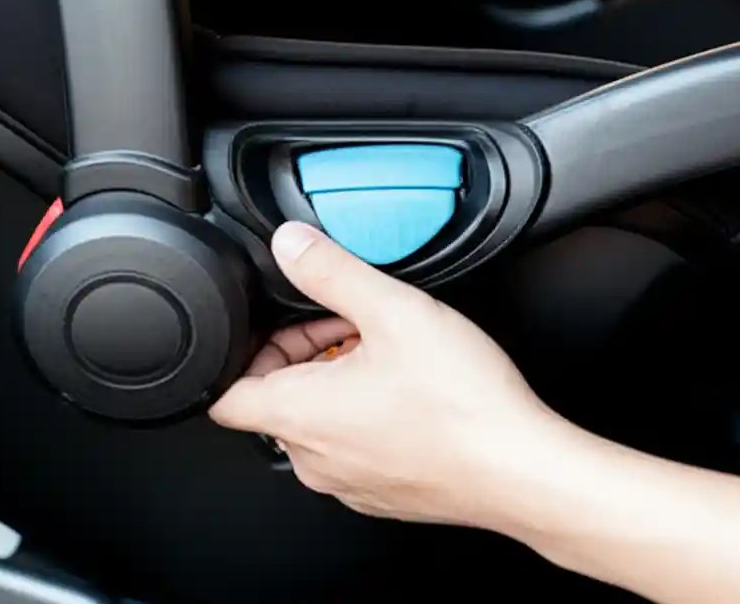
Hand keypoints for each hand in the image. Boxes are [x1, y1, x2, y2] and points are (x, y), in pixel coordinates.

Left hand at [208, 221, 555, 526]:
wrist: (519, 470)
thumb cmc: (463, 405)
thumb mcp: (394, 311)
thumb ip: (332, 272)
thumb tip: (291, 245)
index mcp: (298, 415)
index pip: (220, 392)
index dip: (239, 351)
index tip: (276, 326)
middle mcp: (312, 459)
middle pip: (274, 399)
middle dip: (304, 353)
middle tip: (353, 326)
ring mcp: (346, 483)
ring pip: (317, 424)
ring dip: (338, 383)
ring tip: (389, 355)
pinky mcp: (381, 495)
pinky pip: (352, 449)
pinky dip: (366, 417)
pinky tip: (412, 393)